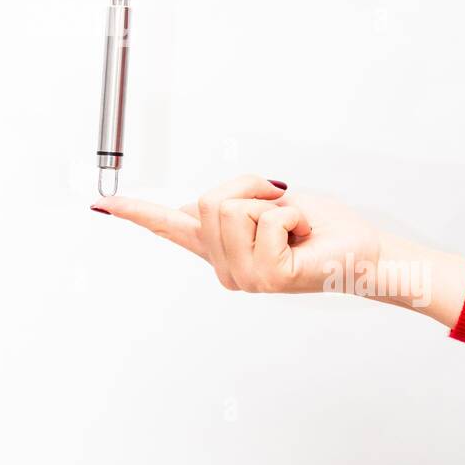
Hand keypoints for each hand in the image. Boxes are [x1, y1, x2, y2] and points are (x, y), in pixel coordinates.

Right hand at [93, 173, 464, 327]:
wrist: (365, 253)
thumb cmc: (323, 230)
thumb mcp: (267, 204)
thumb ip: (228, 206)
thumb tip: (187, 206)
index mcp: (220, 249)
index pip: (167, 226)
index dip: (133, 213)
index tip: (99, 204)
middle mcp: (225, 269)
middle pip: (208, 199)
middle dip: (248, 187)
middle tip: (283, 206)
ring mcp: (244, 278)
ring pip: (232, 206)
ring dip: (272, 202)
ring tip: (295, 226)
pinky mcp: (268, 278)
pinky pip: (266, 218)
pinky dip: (293, 215)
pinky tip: (305, 239)